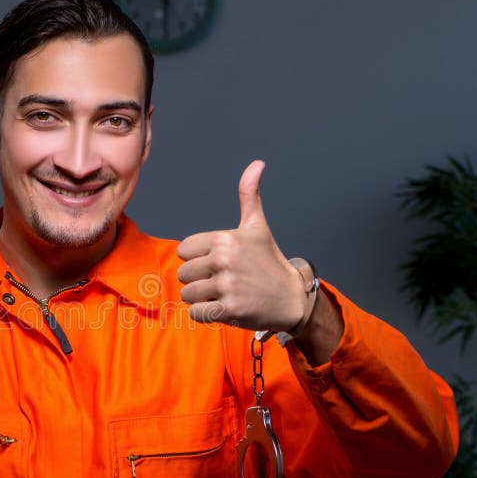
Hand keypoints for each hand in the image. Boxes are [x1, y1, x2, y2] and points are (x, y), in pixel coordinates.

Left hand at [176, 160, 304, 329]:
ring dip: (201, 298)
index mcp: (225, 239)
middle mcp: (224, 260)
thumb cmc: (270, 262)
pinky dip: (205, 314)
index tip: (217, 263)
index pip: (184, 250)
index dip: (197, 258)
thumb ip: (249, 195)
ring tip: (223, 294)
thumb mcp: (257, 226)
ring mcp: (226, 285)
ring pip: (187, 294)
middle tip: (222, 281)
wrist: (292, 298)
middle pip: (184, 273)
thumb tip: (257, 164)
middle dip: (199, 280)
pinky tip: (223, 307)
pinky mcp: (228, 309)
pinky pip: (196, 312)